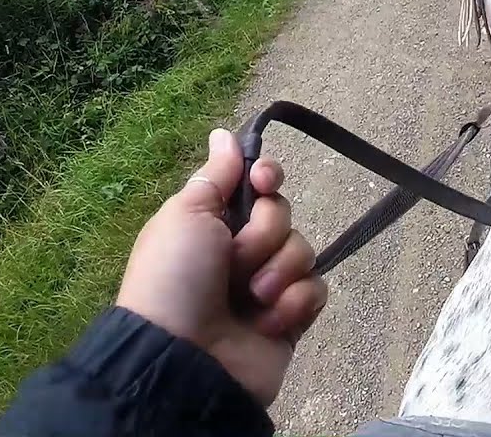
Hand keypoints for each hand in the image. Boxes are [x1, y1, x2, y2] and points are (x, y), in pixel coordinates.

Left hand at [116, 129, 327, 404]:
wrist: (185, 357)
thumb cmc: (175, 279)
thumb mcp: (185, 216)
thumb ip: (215, 175)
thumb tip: (224, 133)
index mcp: (213, 224)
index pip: (258, 186)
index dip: (268, 177)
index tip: (264, 180)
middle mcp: (241, 251)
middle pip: (283, 214)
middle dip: (266, 232)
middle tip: (237, 257)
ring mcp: (268, 285)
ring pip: (303, 251)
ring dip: (278, 270)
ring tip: (252, 297)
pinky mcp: (291, 316)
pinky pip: (315, 290)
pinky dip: (294, 302)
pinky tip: (269, 319)